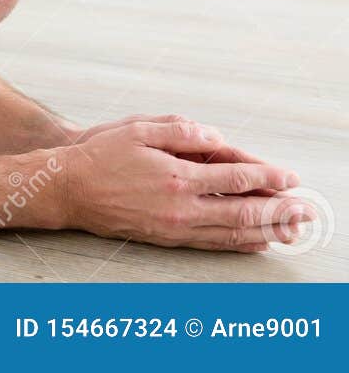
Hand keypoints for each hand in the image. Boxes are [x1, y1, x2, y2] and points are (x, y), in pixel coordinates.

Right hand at [57, 120, 309, 251]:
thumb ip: (180, 131)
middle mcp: (181, 206)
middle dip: (279, 211)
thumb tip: (215, 137)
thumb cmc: (99, 156)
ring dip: (267, 232)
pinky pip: (213, 243)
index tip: (289, 177)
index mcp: (177, 175)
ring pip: (232, 233)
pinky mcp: (167, 238)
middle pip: (243, 212)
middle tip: (306, 211)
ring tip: (292, 230)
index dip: (268, 178)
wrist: (68, 190)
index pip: (236, 179)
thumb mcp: (137, 129)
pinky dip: (240, 244)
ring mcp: (175, 226)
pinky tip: (256, 242)